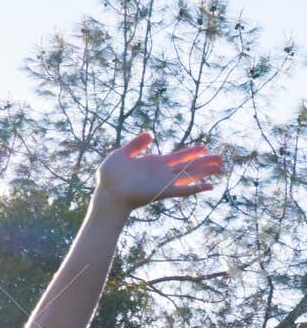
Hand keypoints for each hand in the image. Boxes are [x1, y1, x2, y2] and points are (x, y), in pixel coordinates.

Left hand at [94, 132, 222, 214]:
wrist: (106, 193)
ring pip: (190, 176)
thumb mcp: (121, 154)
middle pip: (188, 166)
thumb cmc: (109, 177)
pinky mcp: (163, 191)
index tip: (204, 147)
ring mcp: (164, 183)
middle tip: (220, 158)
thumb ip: (136, 145)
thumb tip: (150, 134)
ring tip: (220, 167)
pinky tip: (209, 186)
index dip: (191, 152)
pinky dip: (196, 188)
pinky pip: (184, 190)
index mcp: (154, 163)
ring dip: (205, 172)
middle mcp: (162, 173)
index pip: (177, 157)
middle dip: (204, 162)